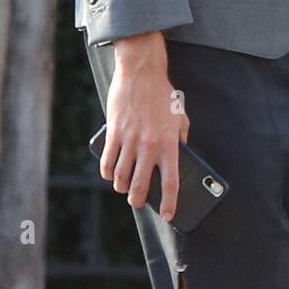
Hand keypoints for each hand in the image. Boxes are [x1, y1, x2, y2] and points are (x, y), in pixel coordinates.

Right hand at [100, 41, 189, 220]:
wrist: (141, 73)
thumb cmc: (163, 95)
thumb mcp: (180, 116)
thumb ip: (180, 138)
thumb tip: (179, 156)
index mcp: (169, 143)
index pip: (170, 182)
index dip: (169, 203)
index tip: (167, 215)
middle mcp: (149, 145)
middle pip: (140, 187)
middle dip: (138, 200)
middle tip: (138, 201)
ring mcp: (130, 141)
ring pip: (122, 179)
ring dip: (123, 187)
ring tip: (125, 187)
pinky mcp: (114, 134)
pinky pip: (108, 164)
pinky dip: (109, 173)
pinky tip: (112, 173)